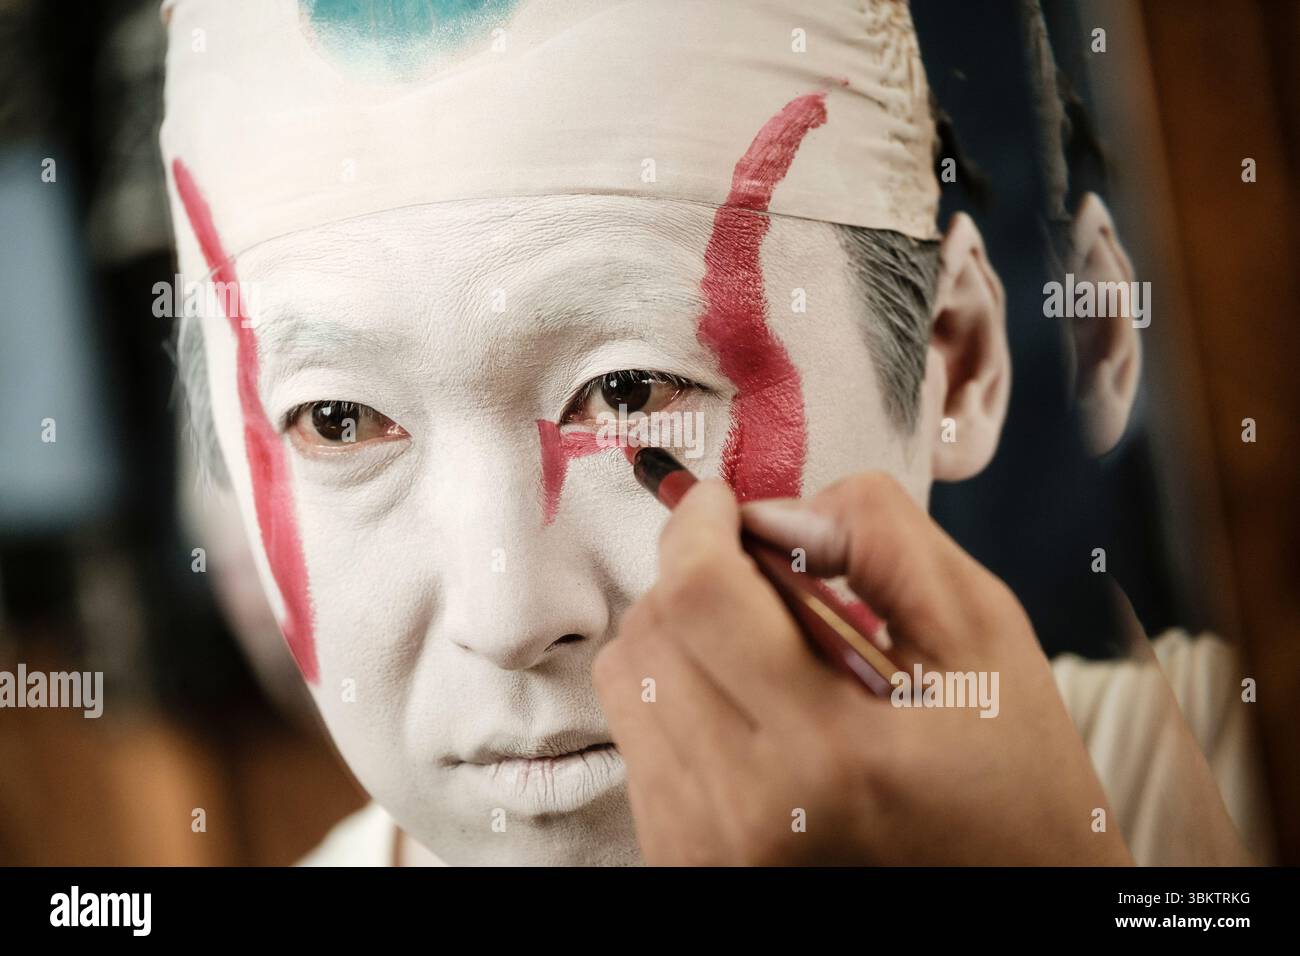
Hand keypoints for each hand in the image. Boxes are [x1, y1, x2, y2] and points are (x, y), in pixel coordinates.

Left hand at [593, 472, 1132, 864]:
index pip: (699, 595)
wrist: (1009, 905)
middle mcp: (748, 810)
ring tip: (765, 652)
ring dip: (683, 635)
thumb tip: (775, 511)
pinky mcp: (686, 861)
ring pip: (631, 679)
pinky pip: (637, 736)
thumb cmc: (1012, 783)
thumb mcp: (985, 637)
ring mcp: (706, 846)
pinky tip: (753, 708)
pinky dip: (681, 696)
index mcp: (829, 752)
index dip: (699, 523)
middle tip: (764, 581)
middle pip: (651, 631)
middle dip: (696, 574)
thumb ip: (883, 543)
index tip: (723, 503)